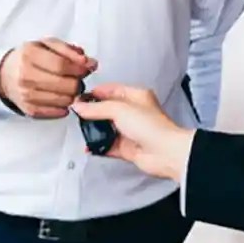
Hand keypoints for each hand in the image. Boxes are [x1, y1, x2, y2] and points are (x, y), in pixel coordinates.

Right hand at [0, 38, 97, 118]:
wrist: (4, 74)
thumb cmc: (28, 58)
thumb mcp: (46, 44)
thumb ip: (69, 50)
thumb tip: (89, 63)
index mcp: (30, 55)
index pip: (62, 65)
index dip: (80, 68)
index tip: (86, 68)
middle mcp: (26, 75)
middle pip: (66, 85)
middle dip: (78, 82)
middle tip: (76, 78)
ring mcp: (26, 95)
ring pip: (64, 100)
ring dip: (72, 94)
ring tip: (67, 87)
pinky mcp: (29, 109)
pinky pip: (57, 112)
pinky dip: (64, 105)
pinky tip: (60, 96)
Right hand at [71, 84, 193, 179]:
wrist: (165, 152)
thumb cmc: (152, 127)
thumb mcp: (120, 109)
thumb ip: (97, 108)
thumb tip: (79, 106)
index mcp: (136, 96)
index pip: (111, 90)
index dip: (95, 93)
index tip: (80, 98)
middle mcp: (134, 112)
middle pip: (107, 110)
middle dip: (92, 112)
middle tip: (78, 114)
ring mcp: (130, 131)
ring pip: (106, 128)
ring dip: (94, 130)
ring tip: (82, 131)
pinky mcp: (128, 148)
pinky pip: (108, 146)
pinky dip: (98, 146)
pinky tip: (89, 147)